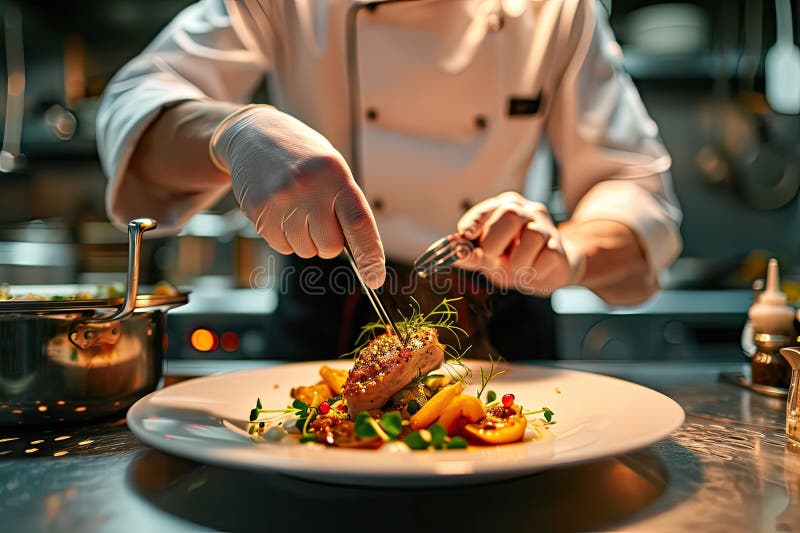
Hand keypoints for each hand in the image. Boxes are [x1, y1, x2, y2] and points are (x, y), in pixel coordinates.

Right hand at [211, 105, 384, 287]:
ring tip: (297, 208)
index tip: (375, 278)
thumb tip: (361, 254)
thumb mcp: (332, 169)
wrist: (254, 136)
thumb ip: (347, 206)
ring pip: (306, 250)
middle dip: (330, 242)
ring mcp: (280, 200)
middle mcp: (308, 188)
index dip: (370, 256)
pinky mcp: (258, 212)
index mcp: (335, 175)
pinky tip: (281, 211)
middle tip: (321, 218)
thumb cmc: (303, 157)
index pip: (359, 224)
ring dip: (306, 239)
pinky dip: (285, 237)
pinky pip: (282, 246)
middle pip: (330, 246)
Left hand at [456, 192, 583, 294]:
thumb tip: (455, 253)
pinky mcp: (558, 246)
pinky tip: (534, 271)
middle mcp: (527, 211)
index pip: (486, 210)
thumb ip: (471, 256)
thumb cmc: (512, 260)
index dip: (474, 222)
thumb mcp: (487, 259)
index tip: (466, 236)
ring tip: (517, 268)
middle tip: (492, 258)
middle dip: (495, 241)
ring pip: (532, 235)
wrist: (546, 274)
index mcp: (504, 208)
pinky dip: (535, 270)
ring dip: (517, 261)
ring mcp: (546, 227)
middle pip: (510, 213)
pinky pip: (547, 255)